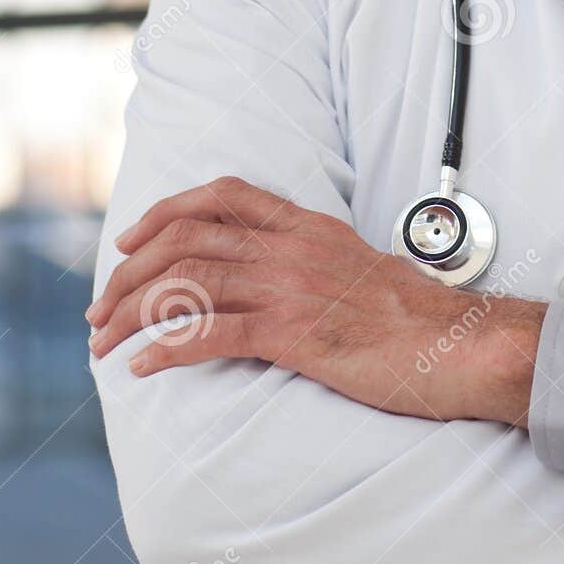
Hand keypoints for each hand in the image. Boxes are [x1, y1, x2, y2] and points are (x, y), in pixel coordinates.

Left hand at [86, 175, 546, 426]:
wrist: (461, 344)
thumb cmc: (419, 319)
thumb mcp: (362, 270)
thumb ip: (317, 263)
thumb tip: (281, 279)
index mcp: (310, 227)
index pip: (223, 195)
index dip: (166, 212)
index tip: (130, 241)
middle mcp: (293, 248)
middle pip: (187, 238)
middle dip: (129, 272)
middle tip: (102, 308)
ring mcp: (292, 288)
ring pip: (186, 283)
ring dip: (132, 314)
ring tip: (106, 343)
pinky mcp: (293, 334)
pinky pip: (209, 333)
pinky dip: (165, 349)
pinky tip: (144, 367)